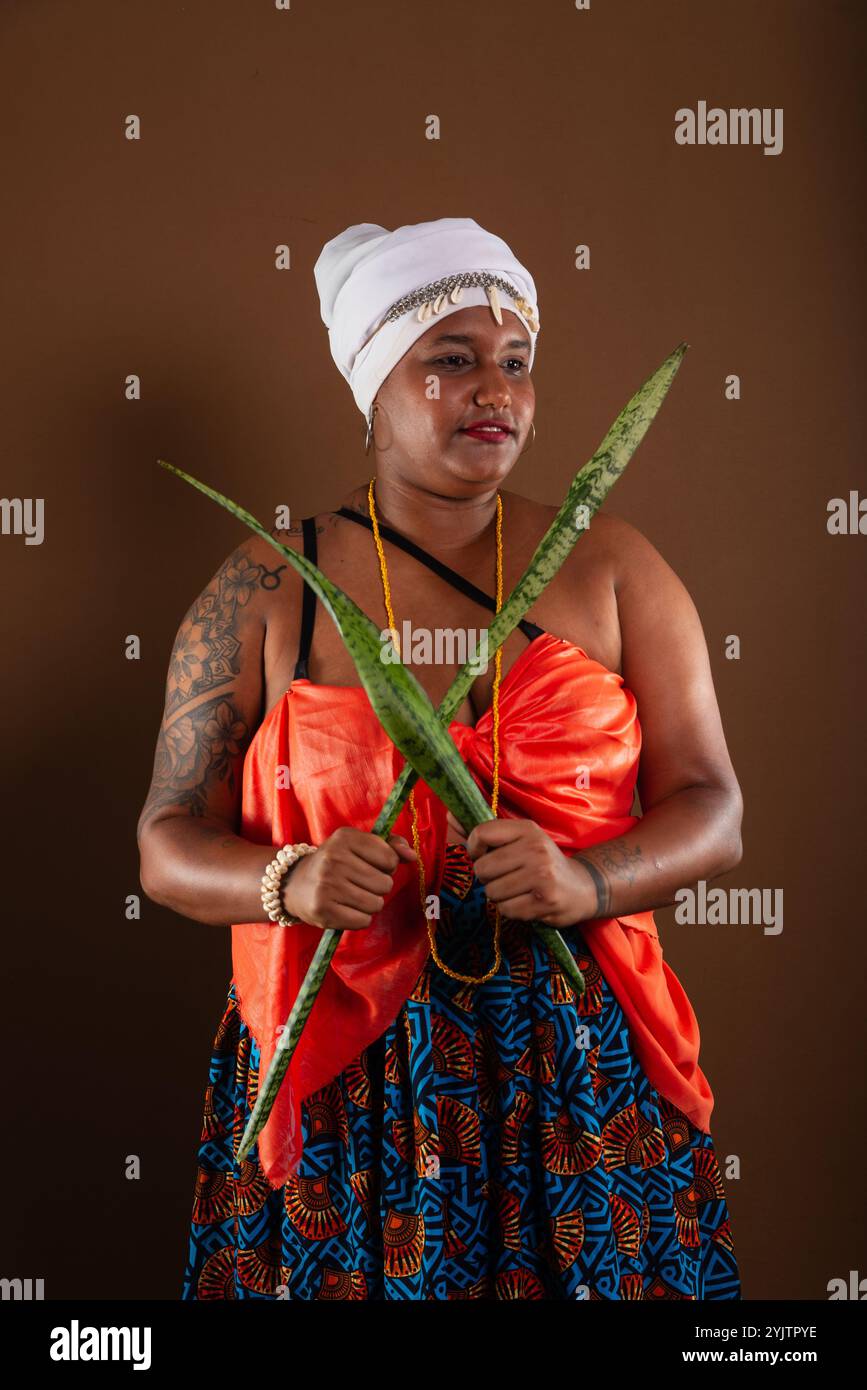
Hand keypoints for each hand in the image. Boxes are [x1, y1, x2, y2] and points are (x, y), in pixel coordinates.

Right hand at [281, 826, 417, 931]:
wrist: (294, 884)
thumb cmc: (336, 863)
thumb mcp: (358, 845)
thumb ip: (390, 846)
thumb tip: (412, 855)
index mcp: (345, 837)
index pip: (390, 858)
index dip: (386, 866)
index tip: (369, 865)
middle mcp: (334, 859)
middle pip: (385, 884)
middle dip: (377, 887)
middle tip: (357, 883)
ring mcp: (327, 885)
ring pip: (376, 904)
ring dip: (369, 904)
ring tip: (350, 896)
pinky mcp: (323, 910)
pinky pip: (363, 921)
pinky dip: (359, 918)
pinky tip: (344, 909)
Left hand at [461, 817, 596, 927]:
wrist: (582, 887)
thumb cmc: (543, 862)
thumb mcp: (521, 840)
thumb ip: (485, 832)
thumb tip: (449, 816)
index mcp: (527, 829)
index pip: (481, 834)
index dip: (474, 849)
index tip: (483, 855)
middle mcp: (535, 849)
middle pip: (482, 868)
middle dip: (488, 878)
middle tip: (507, 877)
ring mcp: (542, 876)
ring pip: (492, 892)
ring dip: (500, 896)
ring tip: (518, 890)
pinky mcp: (545, 901)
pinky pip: (506, 910)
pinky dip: (511, 910)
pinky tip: (526, 902)